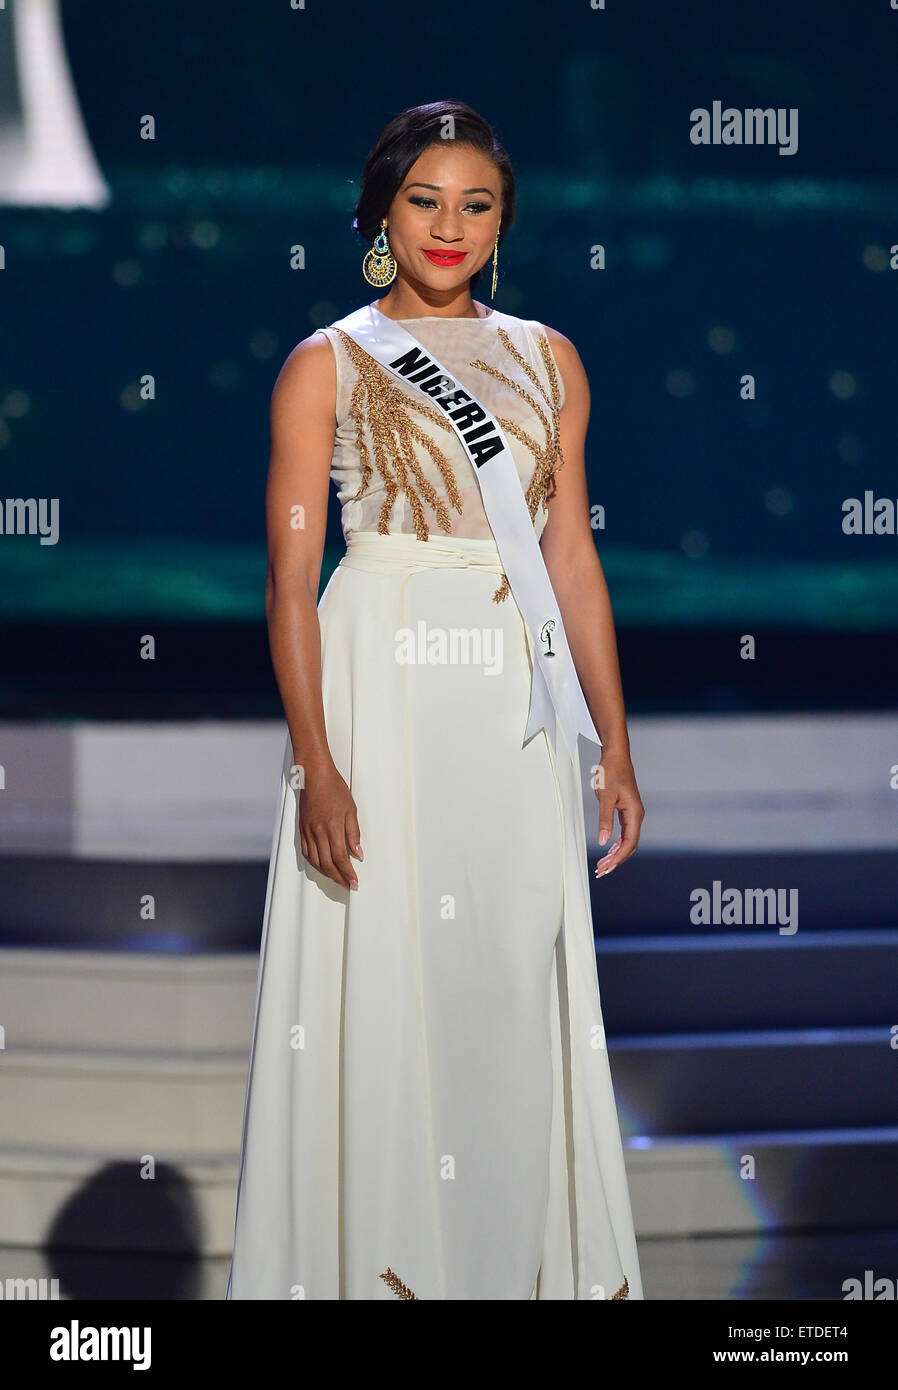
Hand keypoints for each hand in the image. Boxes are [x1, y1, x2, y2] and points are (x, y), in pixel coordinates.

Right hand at [298, 760, 362, 890]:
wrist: (315, 776)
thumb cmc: (335, 789)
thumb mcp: (351, 810)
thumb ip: (354, 834)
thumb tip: (358, 854)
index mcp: (333, 827)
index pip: (340, 858)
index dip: (347, 873)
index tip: (354, 882)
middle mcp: (318, 832)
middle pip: (327, 864)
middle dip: (339, 878)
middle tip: (348, 885)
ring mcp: (308, 832)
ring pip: (316, 861)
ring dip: (327, 873)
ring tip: (338, 879)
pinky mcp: (302, 830)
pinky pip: (307, 853)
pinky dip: (315, 863)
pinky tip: (322, 867)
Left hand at [594, 748, 643, 878]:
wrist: (616, 756)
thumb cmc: (611, 773)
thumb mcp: (605, 797)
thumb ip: (605, 820)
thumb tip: (603, 842)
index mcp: (634, 814)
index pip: (629, 843)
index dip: (618, 859)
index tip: (606, 868)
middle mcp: (637, 816)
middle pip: (630, 846)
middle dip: (616, 860)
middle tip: (601, 871)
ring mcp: (633, 813)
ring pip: (627, 841)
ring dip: (615, 854)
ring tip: (602, 864)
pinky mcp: (627, 810)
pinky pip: (624, 833)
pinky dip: (616, 844)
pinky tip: (608, 850)